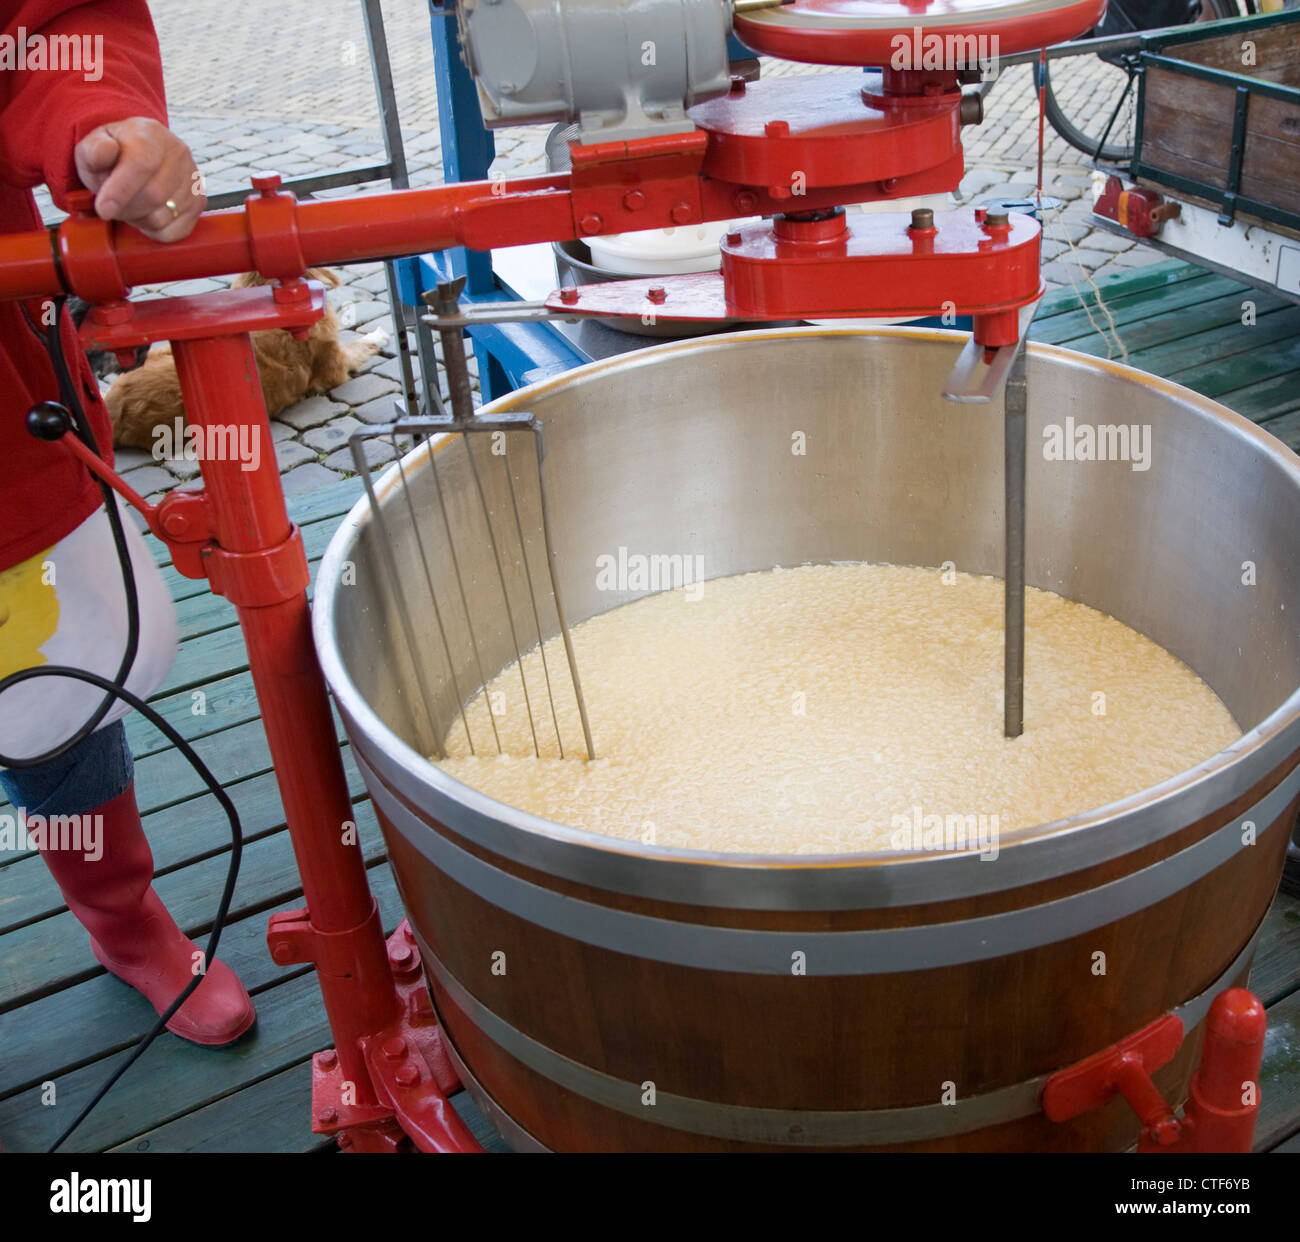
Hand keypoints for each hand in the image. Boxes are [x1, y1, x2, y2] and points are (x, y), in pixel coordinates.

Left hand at [74, 117, 205, 241]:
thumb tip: (107, 150)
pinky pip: (174, 231)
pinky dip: (154, 231)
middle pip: (154, 195)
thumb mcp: (92, 148)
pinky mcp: (199, 202)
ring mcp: (193, 179)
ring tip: (129, 207)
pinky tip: (145, 215)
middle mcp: (178, 153)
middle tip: (111, 207)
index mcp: (151, 133)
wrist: (138, 160)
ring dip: (138, 220)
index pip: (142, 164)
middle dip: (126, 209)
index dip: (121, 190)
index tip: (103, 209)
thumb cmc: (113, 157)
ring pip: (163, 217)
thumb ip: (94, 150)